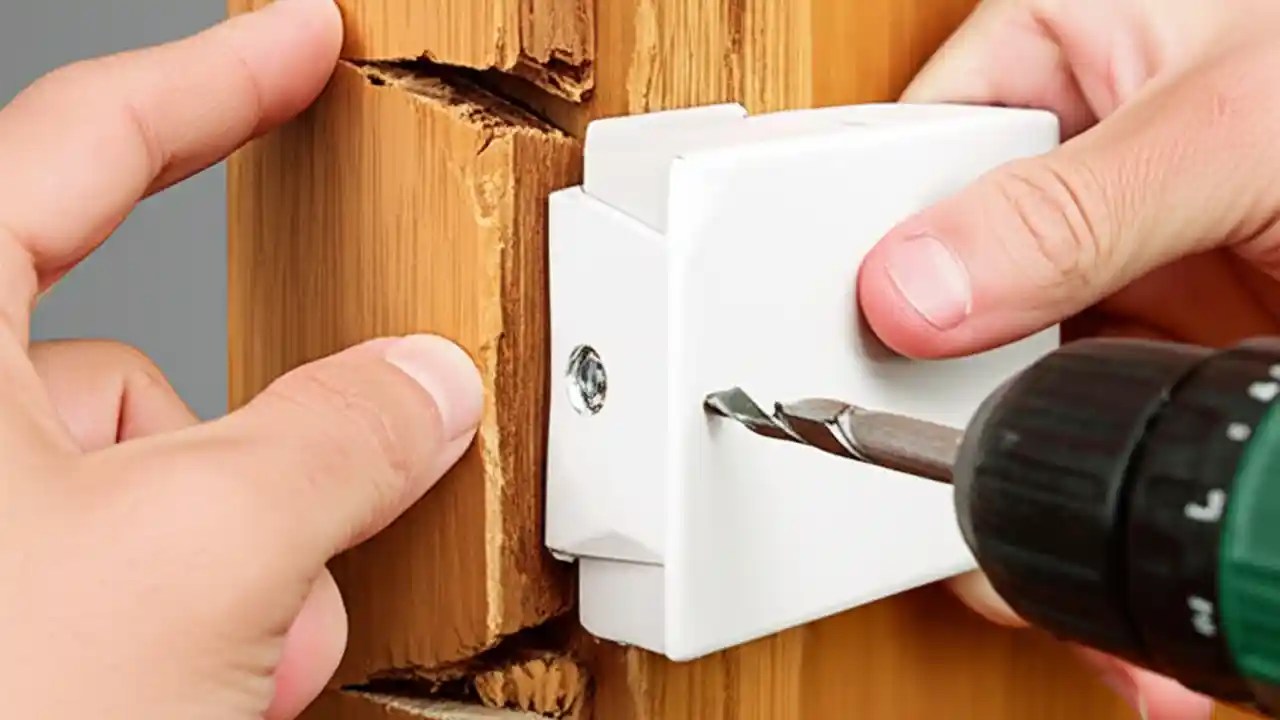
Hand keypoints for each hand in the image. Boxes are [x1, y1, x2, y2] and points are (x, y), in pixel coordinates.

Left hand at [0, 1, 484, 717]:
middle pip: (143, 377)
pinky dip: (198, 628)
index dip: (208, 81)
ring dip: (236, 574)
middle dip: (246, 466)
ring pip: (153, 499)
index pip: (80, 149)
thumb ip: (336, 440)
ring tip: (235, 673)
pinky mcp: (8, 619)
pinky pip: (137, 577)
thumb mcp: (198, 556)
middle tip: (285, 564)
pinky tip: (209, 698)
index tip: (296, 40)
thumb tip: (425, 386)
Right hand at [859, 1, 1279, 717]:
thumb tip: (916, 290)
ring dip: (1026, 471)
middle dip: (947, 404)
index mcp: (1049, 64)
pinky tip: (1100, 560)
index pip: (904, 168)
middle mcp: (1071, 177)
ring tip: (1019, 551)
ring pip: (1021, 384)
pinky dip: (1104, 504)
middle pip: (948, 303)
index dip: (869, 273)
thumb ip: (1070, 209)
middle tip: (939, 482)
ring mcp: (1123, 270)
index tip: (852, 371)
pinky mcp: (1175, 345)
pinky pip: (1106, 425)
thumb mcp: (1227, 126)